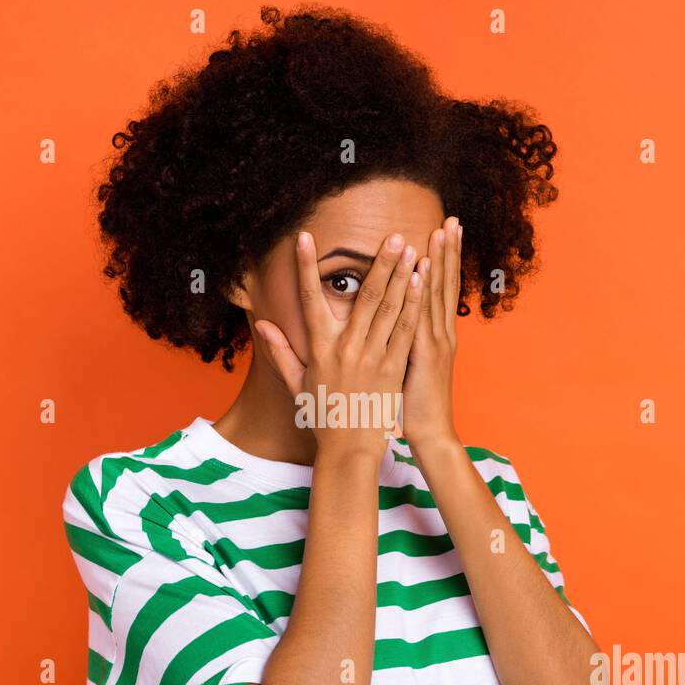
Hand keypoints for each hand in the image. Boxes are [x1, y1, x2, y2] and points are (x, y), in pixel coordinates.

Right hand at [253, 230, 423, 458]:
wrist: (348, 450)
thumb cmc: (323, 416)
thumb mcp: (296, 383)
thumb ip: (281, 351)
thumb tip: (263, 324)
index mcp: (320, 348)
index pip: (309, 298)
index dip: (305, 266)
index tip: (304, 236)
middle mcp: (347, 348)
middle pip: (365, 296)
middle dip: (379, 262)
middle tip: (392, 235)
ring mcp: (373, 358)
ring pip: (389, 309)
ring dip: (402, 277)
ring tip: (411, 249)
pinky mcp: (394, 369)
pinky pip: (406, 331)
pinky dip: (414, 305)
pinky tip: (421, 284)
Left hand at [400, 216, 460, 449]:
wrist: (431, 435)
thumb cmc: (416, 406)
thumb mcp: (413, 369)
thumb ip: (407, 343)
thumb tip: (400, 327)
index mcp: (437, 336)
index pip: (442, 290)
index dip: (445, 261)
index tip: (445, 232)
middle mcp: (441, 334)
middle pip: (445, 284)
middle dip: (448, 250)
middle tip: (452, 218)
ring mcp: (435, 343)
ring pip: (437, 295)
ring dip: (439, 260)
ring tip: (442, 230)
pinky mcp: (424, 355)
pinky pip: (422, 318)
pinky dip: (424, 293)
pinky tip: (424, 270)